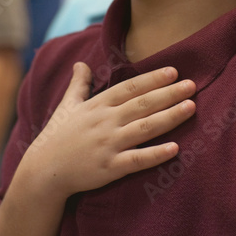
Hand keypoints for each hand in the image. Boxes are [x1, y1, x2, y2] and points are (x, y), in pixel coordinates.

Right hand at [20, 63, 196, 200]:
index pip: (129, 87)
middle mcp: (105, 122)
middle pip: (142, 104)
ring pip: (144, 128)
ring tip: (191, 107)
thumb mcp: (67, 106)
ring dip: (169, 117)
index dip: (152, 79)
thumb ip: (78, 84)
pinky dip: (156, 154)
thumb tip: (80, 63)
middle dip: (168, 93)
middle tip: (192, 85)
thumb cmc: (57, 137)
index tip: (173, 71)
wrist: (43, 171)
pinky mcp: (110, 168)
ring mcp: (108, 145)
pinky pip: (137, 160)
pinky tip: (175, 148)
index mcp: (97, 106)